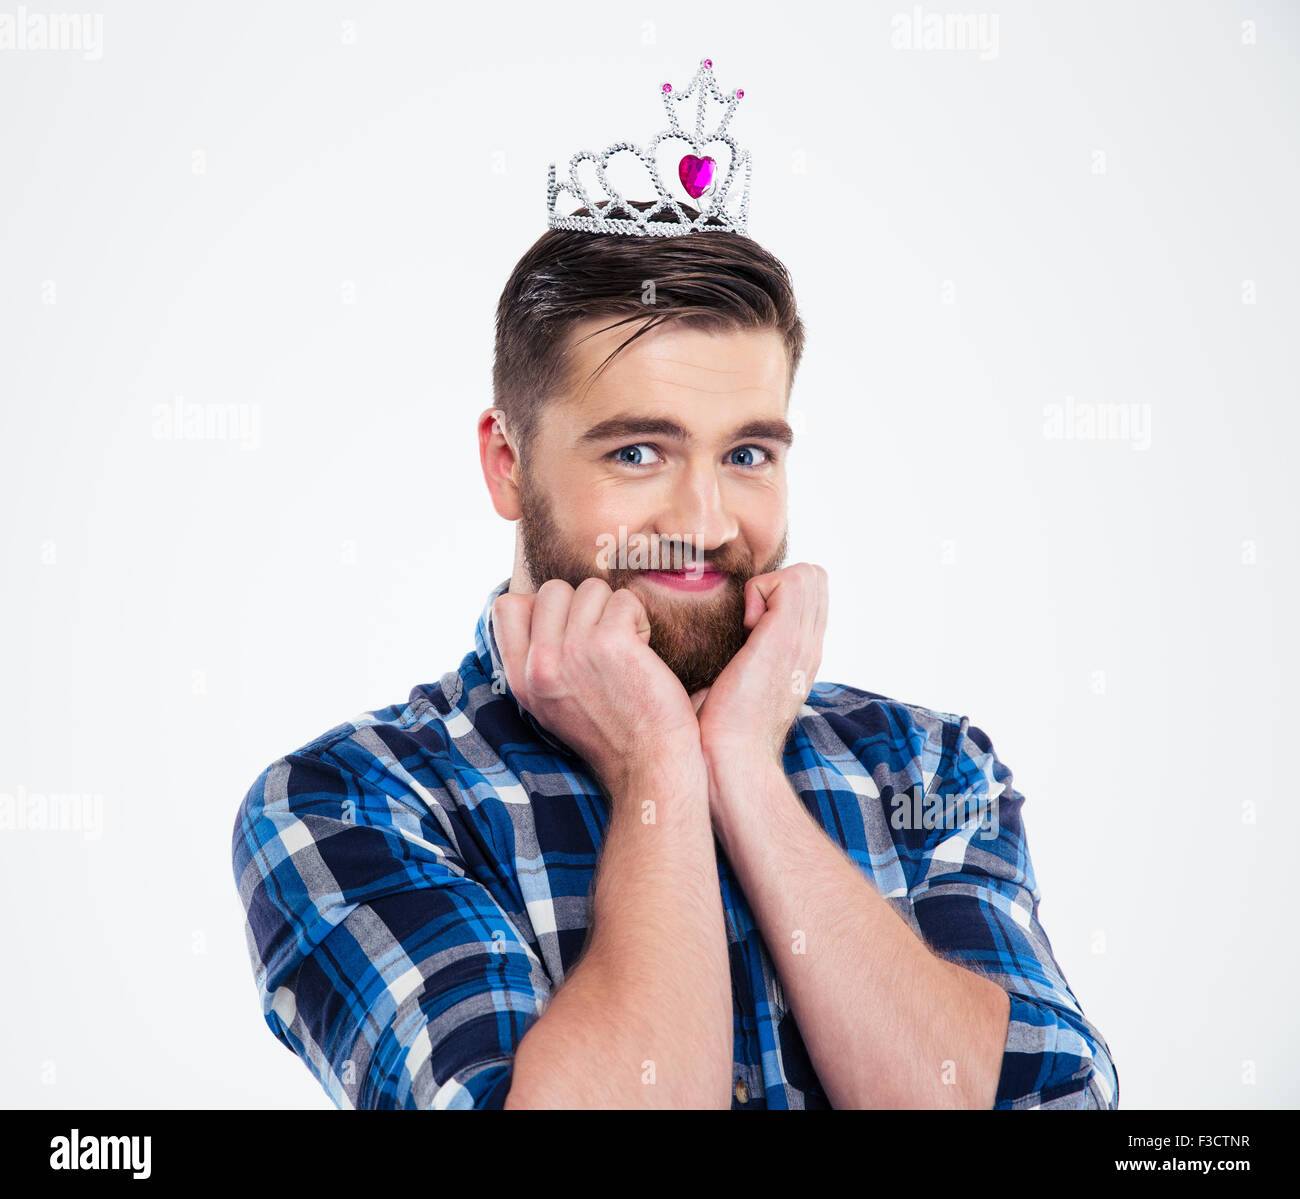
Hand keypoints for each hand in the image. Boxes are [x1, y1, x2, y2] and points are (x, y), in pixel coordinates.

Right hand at [493, 578, 704, 797]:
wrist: (649, 763)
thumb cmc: (609, 730)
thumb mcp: (549, 702)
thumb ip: (535, 658)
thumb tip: (531, 603)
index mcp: (520, 679)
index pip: (507, 607)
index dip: (541, 606)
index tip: (569, 627)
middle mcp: (540, 664)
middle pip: (553, 589)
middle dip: (584, 606)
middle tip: (604, 642)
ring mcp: (573, 650)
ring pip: (591, 588)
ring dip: (615, 611)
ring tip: (625, 649)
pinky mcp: (610, 642)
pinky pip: (625, 599)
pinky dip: (639, 619)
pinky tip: (643, 652)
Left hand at [692, 563, 827, 768]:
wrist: (734, 759)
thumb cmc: (722, 732)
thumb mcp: (740, 688)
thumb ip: (742, 663)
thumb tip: (717, 649)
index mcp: (800, 657)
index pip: (809, 597)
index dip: (777, 593)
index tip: (748, 623)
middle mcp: (809, 646)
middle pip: (814, 579)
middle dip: (775, 583)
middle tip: (747, 619)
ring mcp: (803, 642)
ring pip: (808, 575)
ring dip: (769, 586)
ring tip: (746, 623)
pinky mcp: (786, 638)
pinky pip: (789, 581)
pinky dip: (759, 590)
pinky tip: (743, 627)